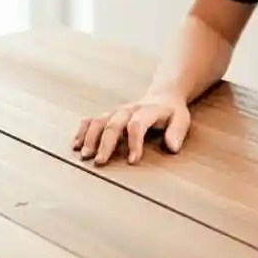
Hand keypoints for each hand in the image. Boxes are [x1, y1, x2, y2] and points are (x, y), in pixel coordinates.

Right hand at [71, 93, 190, 165]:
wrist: (163, 95)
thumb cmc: (172, 113)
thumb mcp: (182, 120)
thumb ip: (177, 133)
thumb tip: (172, 147)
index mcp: (148, 111)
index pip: (138, 124)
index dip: (134, 142)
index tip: (133, 161)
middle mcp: (129, 110)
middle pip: (114, 124)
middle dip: (106, 143)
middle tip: (100, 162)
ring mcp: (116, 111)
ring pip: (99, 121)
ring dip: (90, 138)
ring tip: (84, 155)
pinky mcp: (108, 115)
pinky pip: (91, 120)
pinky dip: (82, 131)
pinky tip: (75, 145)